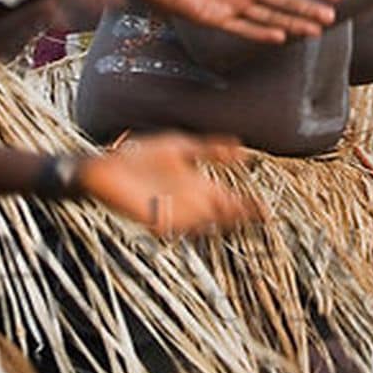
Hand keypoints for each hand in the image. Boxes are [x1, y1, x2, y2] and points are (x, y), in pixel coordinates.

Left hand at [77, 133, 261, 235]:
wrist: (105, 167)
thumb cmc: (140, 156)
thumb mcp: (179, 146)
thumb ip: (208, 148)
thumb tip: (240, 147)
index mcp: (198, 186)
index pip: (230, 200)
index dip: (248, 206)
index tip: (267, 210)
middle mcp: (190, 203)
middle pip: (221, 213)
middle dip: (239, 214)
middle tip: (260, 216)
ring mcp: (174, 213)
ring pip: (204, 222)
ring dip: (217, 219)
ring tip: (235, 213)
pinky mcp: (155, 219)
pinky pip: (177, 226)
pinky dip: (187, 223)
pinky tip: (201, 219)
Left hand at [132, 0, 341, 42]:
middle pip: (283, 0)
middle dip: (307, 8)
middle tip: (333, 16)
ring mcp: (229, 3)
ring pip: (267, 15)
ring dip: (291, 23)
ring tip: (315, 32)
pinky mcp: (210, 17)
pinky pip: (239, 26)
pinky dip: (258, 31)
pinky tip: (278, 37)